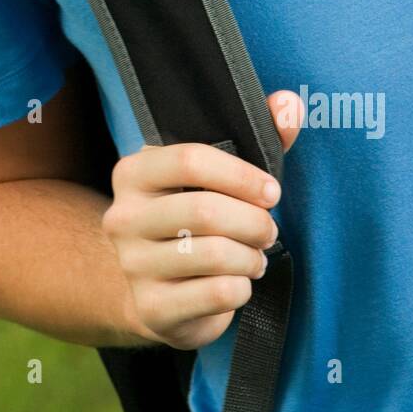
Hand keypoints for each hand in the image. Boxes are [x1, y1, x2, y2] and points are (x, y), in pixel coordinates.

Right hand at [102, 91, 302, 350]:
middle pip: (205, 210)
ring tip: (256, 258)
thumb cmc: (193, 222)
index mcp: (133, 174)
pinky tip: (239, 283)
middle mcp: (122, 217)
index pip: (189, 159)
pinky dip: (242, 288)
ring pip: (215, 254)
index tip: (271, 191)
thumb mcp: (217, 178)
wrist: (153, 291)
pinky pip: (216, 293)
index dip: (241, 175)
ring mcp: (131, 265)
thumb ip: (258, 136)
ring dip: (251, 257)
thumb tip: (290, 104)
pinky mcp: (150, 308)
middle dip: (253, 222)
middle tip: (269, 231)